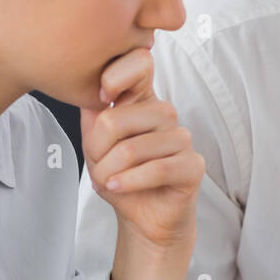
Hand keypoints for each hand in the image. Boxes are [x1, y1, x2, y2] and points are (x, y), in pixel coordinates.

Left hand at [81, 47, 203, 249]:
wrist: (142, 216)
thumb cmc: (122, 176)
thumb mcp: (96, 142)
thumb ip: (93, 113)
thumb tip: (87, 88)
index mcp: (142, 99)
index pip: (140, 62)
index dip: (116, 74)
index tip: (102, 98)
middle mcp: (164, 114)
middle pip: (119, 118)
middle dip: (98, 149)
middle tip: (97, 165)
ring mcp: (182, 138)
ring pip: (134, 148)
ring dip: (111, 171)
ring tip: (107, 181)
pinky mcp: (192, 165)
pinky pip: (157, 169)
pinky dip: (130, 182)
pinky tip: (117, 187)